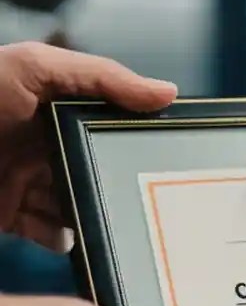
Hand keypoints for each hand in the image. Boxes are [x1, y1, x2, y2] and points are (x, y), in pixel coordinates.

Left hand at [0, 41, 175, 249]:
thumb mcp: (32, 67)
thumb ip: (101, 76)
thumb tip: (167, 92)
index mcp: (56, 109)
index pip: (111, 125)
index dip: (138, 137)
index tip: (170, 154)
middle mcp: (46, 147)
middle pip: (101, 171)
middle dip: (122, 184)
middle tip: (150, 197)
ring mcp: (29, 183)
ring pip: (81, 205)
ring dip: (98, 214)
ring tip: (114, 218)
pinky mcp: (11, 214)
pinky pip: (53, 233)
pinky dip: (69, 238)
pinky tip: (80, 235)